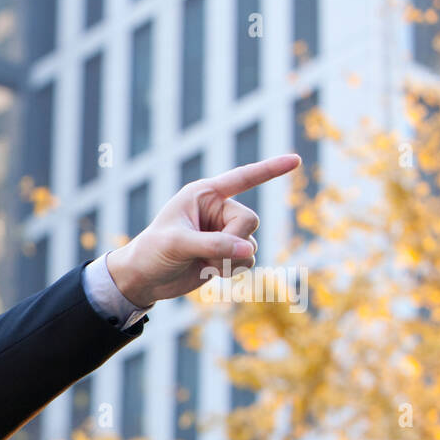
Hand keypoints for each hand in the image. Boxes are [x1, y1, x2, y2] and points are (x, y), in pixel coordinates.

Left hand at [105, 154, 301, 307]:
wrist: (143, 280)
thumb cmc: (151, 253)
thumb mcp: (177, 245)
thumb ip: (214, 244)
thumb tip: (248, 251)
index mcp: (203, 195)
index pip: (242, 178)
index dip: (270, 169)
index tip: (295, 160)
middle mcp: (217, 210)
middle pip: (250, 220)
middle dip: (233, 241)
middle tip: (205, 254)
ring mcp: (224, 232)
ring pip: (250, 244)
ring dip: (230, 260)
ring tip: (202, 263)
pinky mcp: (226, 254)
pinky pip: (247, 260)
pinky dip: (232, 270)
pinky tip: (209, 272)